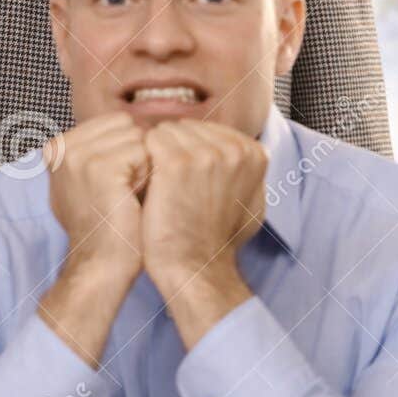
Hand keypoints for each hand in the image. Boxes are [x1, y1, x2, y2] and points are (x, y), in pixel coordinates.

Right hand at [35, 114, 148, 365]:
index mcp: (56, 147)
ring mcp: (79, 156)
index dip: (127, 150)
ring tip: (126, 196)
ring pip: (137, 137)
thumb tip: (129, 125)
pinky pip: (143, 152)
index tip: (113, 184)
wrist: (101, 263)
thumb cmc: (103, 225)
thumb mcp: (86, 182)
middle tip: (122, 191)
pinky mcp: (100, 167)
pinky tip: (132, 199)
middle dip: (135, 154)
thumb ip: (96, 150)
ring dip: (143, 165)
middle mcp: (61, 146)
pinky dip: (147, 175)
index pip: (115, 122)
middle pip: (127, 126)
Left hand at [140, 120, 265, 330]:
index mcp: (254, 153)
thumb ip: (246, 172)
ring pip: (166, 132)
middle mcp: (233, 149)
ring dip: (156, 154)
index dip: (191, 153)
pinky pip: (150, 141)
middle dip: (174, 149)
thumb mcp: (250, 202)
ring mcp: (205, 154)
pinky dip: (143, 160)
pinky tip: (147, 184)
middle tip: (172, 184)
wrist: (196, 268)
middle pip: (187, 128)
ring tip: (159, 186)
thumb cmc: (217, 240)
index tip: (189, 181)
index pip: (207, 130)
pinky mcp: (175, 163)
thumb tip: (240, 153)